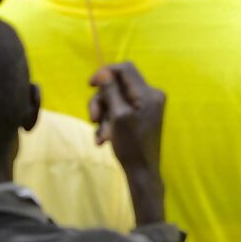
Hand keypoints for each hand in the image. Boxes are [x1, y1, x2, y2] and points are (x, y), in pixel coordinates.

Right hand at [88, 61, 166, 176]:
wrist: (142, 172)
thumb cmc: (131, 145)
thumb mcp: (118, 116)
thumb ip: (111, 91)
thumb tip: (104, 71)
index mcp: (148, 93)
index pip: (125, 68)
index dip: (106, 72)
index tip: (90, 84)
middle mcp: (150, 95)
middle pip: (117, 86)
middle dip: (102, 102)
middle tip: (93, 118)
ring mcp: (145, 106)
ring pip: (115, 100)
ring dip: (103, 116)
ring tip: (100, 136)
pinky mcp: (140, 116)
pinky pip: (120, 111)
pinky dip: (109, 123)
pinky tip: (103, 139)